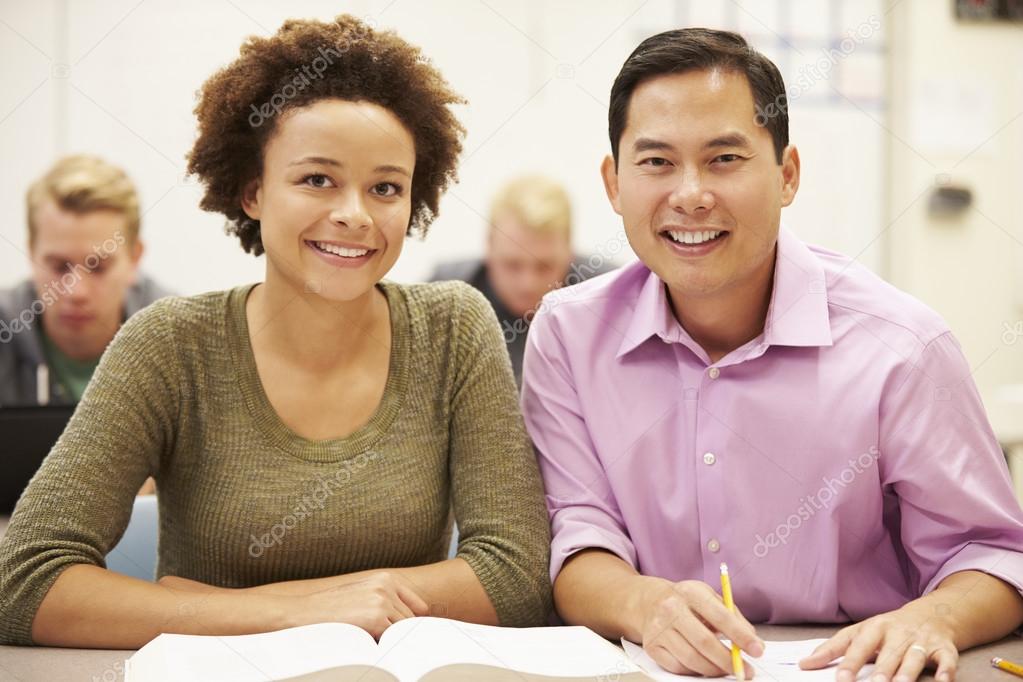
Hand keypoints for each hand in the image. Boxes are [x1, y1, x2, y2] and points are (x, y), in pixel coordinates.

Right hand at [287, 571, 429, 637]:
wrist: (303, 613)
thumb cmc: (330, 608)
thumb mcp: (361, 594)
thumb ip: (384, 600)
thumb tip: (410, 620)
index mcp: (385, 579)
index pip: (417, 605)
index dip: (413, 622)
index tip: (408, 634)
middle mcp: (387, 586)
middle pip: (411, 620)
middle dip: (400, 632)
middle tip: (385, 641)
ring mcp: (383, 601)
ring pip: (403, 630)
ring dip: (392, 639)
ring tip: (373, 641)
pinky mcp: (376, 618)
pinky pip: (391, 638)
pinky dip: (384, 645)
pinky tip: (369, 644)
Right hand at [635, 577, 763, 677]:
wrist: (649, 602)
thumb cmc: (686, 601)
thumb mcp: (709, 597)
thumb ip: (732, 616)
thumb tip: (753, 642)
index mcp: (690, 592)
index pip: (720, 616)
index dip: (741, 635)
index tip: (758, 650)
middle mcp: (671, 609)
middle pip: (705, 642)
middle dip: (729, 660)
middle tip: (746, 670)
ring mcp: (658, 628)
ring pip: (692, 659)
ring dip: (715, 670)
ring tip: (727, 669)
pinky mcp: (652, 646)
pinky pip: (678, 667)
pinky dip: (695, 671)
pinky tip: (704, 666)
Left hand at [799, 603, 957, 681]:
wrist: (931, 614)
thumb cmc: (887, 629)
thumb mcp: (859, 632)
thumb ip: (832, 649)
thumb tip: (804, 664)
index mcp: (874, 628)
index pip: (859, 646)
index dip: (849, 663)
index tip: (840, 679)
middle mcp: (898, 633)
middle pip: (888, 653)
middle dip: (882, 670)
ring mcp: (922, 641)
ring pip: (915, 657)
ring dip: (908, 672)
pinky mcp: (944, 648)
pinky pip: (947, 660)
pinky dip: (947, 670)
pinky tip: (945, 681)